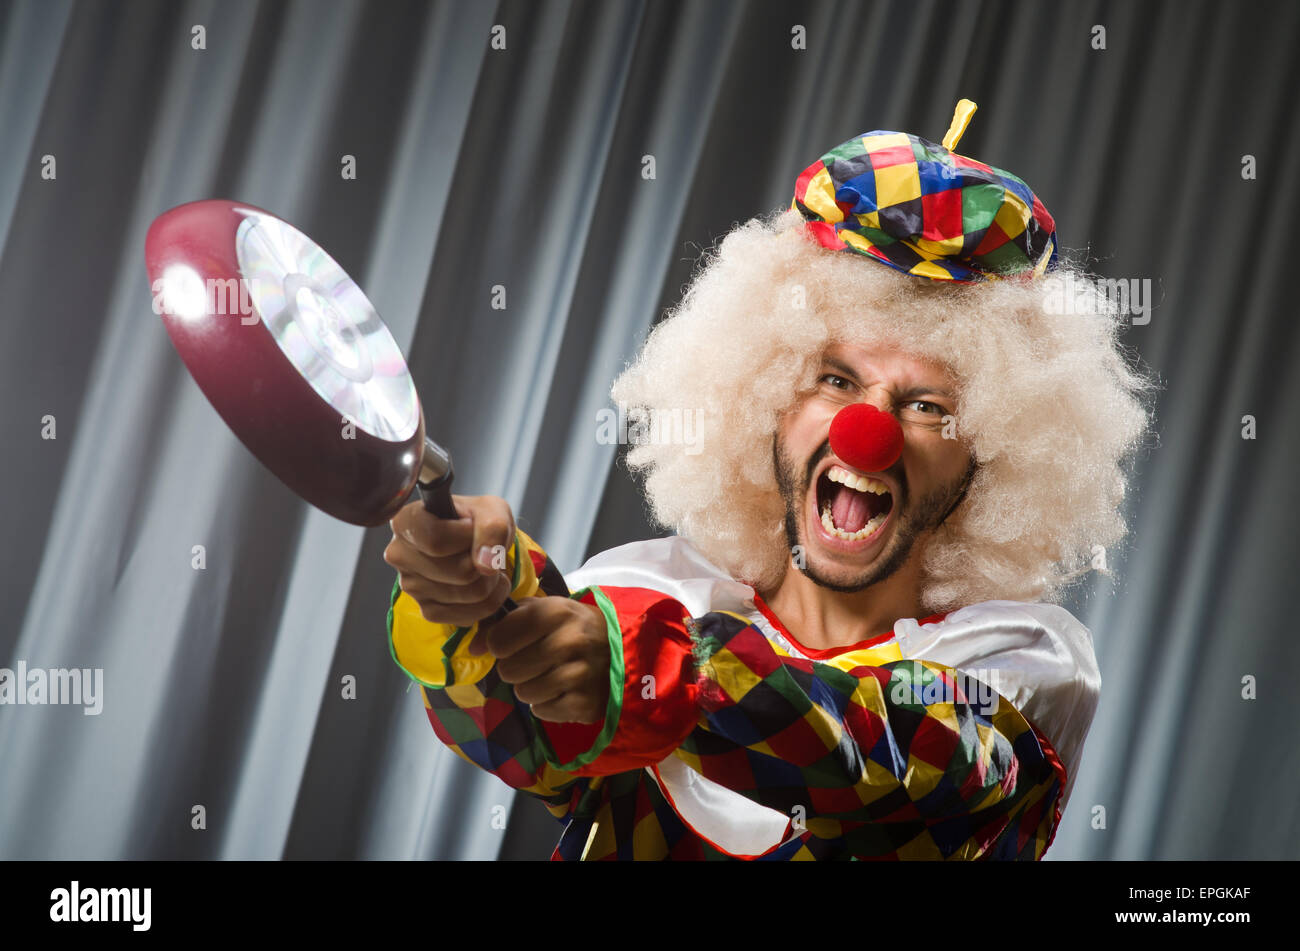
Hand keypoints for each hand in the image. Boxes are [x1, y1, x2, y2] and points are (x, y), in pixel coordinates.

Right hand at [383, 495, 514, 626]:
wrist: (476, 543)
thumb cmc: (477, 521)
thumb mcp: (491, 510)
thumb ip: (492, 528)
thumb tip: (486, 565)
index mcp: (406, 522)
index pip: (437, 540)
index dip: (467, 537)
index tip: (472, 527)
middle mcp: (399, 555)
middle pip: (460, 572)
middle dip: (486, 562)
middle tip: (484, 551)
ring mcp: (411, 586)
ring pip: (471, 594)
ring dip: (490, 581)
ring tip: (484, 565)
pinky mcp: (427, 610)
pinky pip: (470, 614)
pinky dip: (488, 601)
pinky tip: (481, 583)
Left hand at [469, 596, 610, 723]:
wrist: (622, 650)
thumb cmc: (573, 627)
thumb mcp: (544, 611)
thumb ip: (503, 623)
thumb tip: (472, 649)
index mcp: (556, 612)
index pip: (499, 640)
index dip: (500, 644)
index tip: (513, 643)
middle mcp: (570, 641)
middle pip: (508, 670)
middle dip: (515, 668)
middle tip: (534, 661)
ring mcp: (580, 675)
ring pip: (523, 693)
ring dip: (530, 687)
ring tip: (550, 675)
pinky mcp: (586, 703)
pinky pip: (541, 711)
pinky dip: (546, 704)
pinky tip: (563, 690)